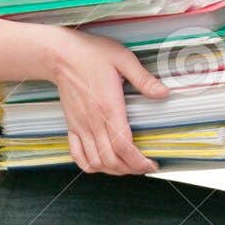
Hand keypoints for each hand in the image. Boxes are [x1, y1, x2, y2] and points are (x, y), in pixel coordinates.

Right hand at [46, 28, 169, 174]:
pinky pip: (78, 155)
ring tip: (127, 166)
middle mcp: (94, 122)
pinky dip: (90, 166)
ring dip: (113, 170)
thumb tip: (164, 93)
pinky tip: (103, 163)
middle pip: (111, 160)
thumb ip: (143, 79)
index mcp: (109, 108)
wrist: (60, 55)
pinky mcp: (72, 127)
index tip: (151, 164)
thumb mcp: (123, 59)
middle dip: (130, 169)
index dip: (138, 162)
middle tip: (144, 166)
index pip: (124, 147)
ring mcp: (81, 127)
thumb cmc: (91, 54)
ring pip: (96, 162)